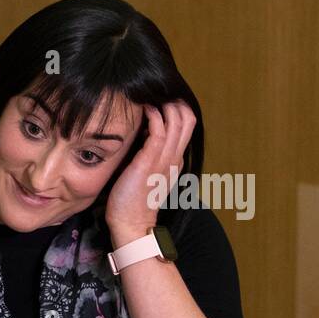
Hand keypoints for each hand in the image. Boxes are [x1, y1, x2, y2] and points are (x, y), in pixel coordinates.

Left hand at [104, 100, 195, 242]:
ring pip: (177, 120)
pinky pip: (158, 130)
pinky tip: (144, 110)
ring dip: (163, 104)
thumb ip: (151, 154)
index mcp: (176, 160)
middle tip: (155, 94)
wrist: (130, 222)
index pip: (187, 125)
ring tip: (148, 97)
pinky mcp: (149, 161)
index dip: (177, 108)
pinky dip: (153, 115)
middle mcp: (175, 157)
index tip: (160, 100)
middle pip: (188, 118)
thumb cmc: (132, 199)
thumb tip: (143, 133)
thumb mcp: (147, 172)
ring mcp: (164, 159)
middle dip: (173, 101)